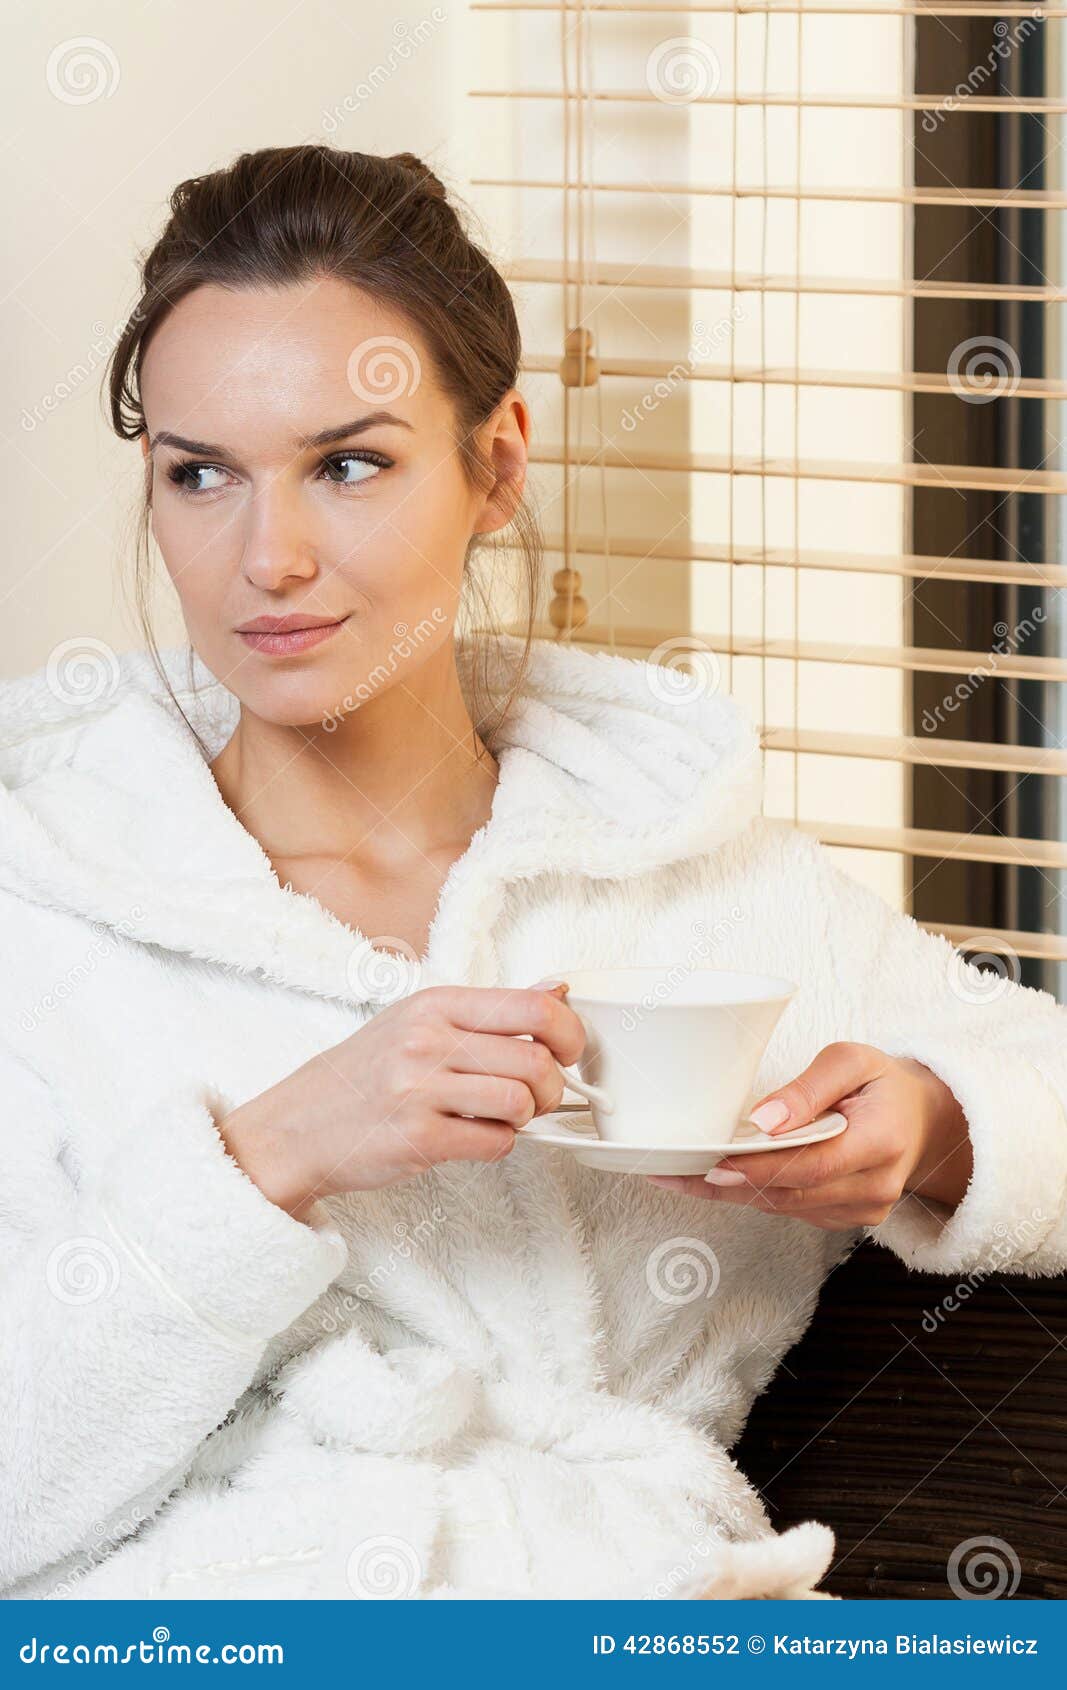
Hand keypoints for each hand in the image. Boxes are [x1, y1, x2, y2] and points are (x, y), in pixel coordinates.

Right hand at [218, 982, 582, 1220]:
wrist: (298, 1127)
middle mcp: (428, 1040)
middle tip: (540, 1097)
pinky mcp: (419, 1138)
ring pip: (522, 1102)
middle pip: (537, 1060)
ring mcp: (421, 1089)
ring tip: (503, 1116)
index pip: (533, 1005)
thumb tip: (560, 988)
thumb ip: (491, 1010)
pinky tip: (475, 1136)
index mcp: (436, 1004)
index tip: (570, 1052)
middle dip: (553, 1087)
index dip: (570, 1032)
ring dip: (527, 1118)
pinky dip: (498, 1144)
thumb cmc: (365, 1073)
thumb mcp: (419, 1022)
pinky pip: (495, 1142)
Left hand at [647, 1041, 973, 1231]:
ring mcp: (863, 1210)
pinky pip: (791, 1210)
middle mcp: (875, 1186)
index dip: (760, 1168)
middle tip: (673, 1172)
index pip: (813, 1165)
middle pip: (790, 1194)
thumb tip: (764, 1119)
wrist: (918, 1119)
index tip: (713, 1163)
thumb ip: (810, 1087)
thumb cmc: (879, 1083)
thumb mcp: (852, 1061)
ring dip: (731, 1193)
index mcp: (883, 1141)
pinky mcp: (845, 1219)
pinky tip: (715, 1177)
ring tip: (678, 1174)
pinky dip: (753, 1193)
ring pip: (784, 1207)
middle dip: (728, 1184)